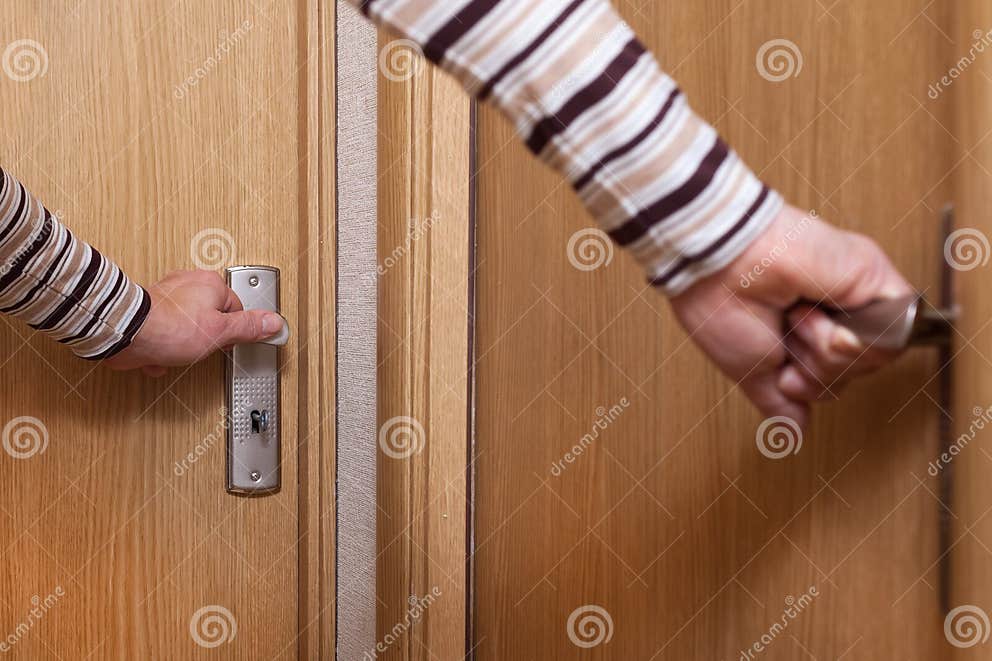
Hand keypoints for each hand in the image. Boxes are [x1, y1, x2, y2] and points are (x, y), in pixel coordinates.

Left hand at [104, 269, 284, 375]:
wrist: (125, 334)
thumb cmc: (169, 329)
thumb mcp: (221, 332)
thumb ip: (248, 327)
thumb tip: (273, 323)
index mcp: (210, 284)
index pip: (236, 309)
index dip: (233, 331)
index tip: (226, 343)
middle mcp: (188, 284)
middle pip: (211, 317)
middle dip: (206, 338)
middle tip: (200, 347)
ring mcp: (166, 296)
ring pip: (187, 326)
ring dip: (183, 344)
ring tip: (178, 350)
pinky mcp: (148, 312)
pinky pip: (165, 332)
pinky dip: (164, 346)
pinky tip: (161, 355)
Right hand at [669, 205, 912, 427]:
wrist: (722, 268)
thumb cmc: (720, 306)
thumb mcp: (750, 371)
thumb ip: (778, 400)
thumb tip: (793, 432)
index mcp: (800, 330)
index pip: (831, 380)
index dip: (808, 386)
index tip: (782, 374)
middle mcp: (830, 312)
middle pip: (853, 373)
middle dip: (817, 370)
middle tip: (785, 336)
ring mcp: (854, 297)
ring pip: (871, 359)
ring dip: (824, 349)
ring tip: (794, 316)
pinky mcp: (874, 280)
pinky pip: (889, 335)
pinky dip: (848, 338)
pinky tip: (815, 314)